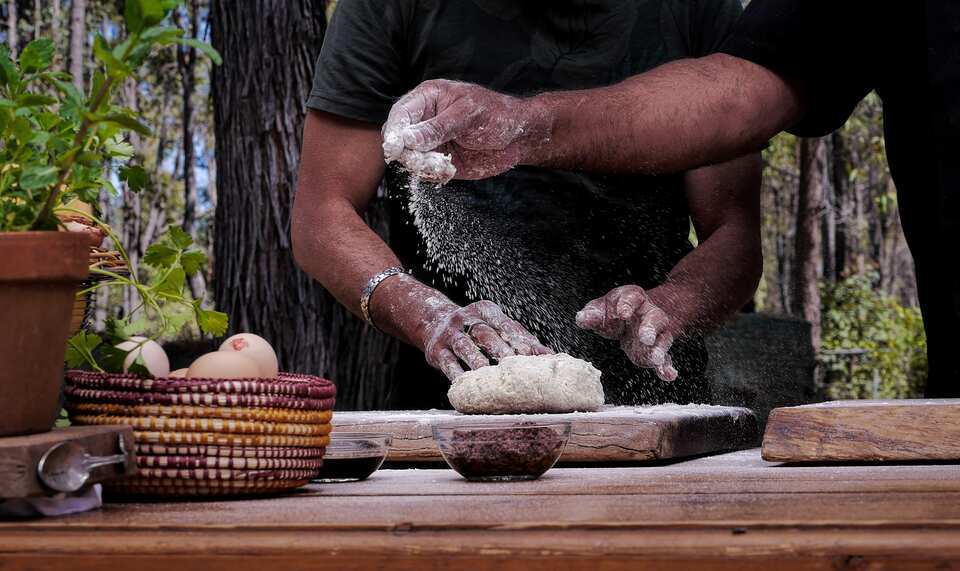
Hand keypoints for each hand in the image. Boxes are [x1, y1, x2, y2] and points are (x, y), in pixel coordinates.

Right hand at [382, 79, 548, 181]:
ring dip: (422, 165)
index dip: (393, 131)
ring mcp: (431, 142)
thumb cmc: (496, 115)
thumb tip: (407, 140)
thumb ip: (437, 128)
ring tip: (444, 164)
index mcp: (428, 99)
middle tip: (424, 160)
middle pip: (398, 139)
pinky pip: (426, 172)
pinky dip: (434, 174)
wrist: (518, 137)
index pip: (400, 114)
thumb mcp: (467, 116)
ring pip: (410, 158)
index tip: (395, 148)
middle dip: (407, 152)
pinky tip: (449, 169)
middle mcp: (425, 120)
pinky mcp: (439, 161)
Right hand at [423, 300, 552, 379]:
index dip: (519, 340)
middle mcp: (466, 318)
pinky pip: (447, 363)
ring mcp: (449, 334)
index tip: (532, 356)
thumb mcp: (494, 325)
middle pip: (485, 334)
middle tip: (515, 367)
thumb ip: (519, 338)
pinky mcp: (436, 350)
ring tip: (490, 376)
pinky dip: (457, 375)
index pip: (505, 324)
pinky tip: (467, 386)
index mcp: (486, 310)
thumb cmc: (476, 328)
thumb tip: (549, 356)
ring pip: (464, 346)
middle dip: (501, 350)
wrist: (433, 321)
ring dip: (477, 361)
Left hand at [575, 285, 679, 381]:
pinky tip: (668, 375)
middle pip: (654, 318)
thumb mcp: (601, 308)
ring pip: (662, 339)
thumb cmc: (613, 310)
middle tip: (645, 338)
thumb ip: (592, 313)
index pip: (633, 298)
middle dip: (650, 328)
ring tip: (656, 360)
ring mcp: (656, 332)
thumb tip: (581, 318)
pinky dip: (666, 367)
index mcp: (634, 298)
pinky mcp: (655, 349)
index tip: (621, 313)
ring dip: (659, 350)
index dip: (627, 305)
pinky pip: (665, 358)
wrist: (630, 315)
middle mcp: (649, 313)